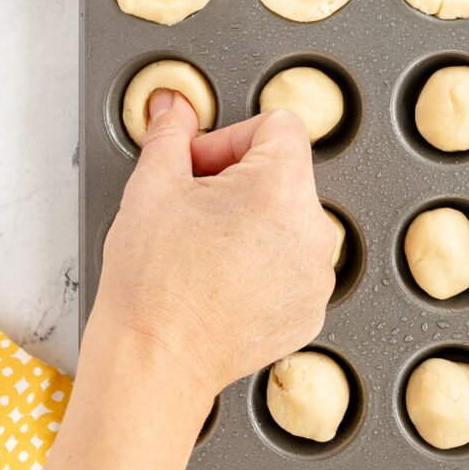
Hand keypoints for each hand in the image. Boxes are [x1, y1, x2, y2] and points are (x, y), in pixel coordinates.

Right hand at [92, 92, 337, 408]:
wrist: (155, 364)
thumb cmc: (153, 283)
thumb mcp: (152, 186)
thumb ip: (171, 133)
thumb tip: (174, 105)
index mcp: (283, 187)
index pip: (277, 127)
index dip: (231, 138)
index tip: (199, 166)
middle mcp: (314, 229)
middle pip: (284, 176)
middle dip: (238, 182)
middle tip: (192, 211)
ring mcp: (317, 276)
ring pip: (288, 223)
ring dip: (252, 225)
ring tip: (203, 252)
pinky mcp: (310, 312)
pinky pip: (293, 268)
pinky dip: (264, 267)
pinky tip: (221, 283)